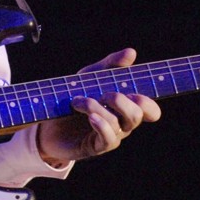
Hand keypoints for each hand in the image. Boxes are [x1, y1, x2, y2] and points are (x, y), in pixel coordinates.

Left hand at [36, 48, 160, 165]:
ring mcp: (111, 136)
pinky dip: (101, 124)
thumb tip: (132, 52)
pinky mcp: (96, 146)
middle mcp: (122, 123)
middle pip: (138, 115)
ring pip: (118, 124)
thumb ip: (111, 64)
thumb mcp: (91, 76)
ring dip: (96, 107)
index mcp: (126, 107)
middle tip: (104, 93)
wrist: (48, 119)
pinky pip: (108, 138)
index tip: (133, 92)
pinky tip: (90, 116)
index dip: (148, 103)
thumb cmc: (76, 95)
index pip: (151, 111)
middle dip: (121, 101)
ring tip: (78, 101)